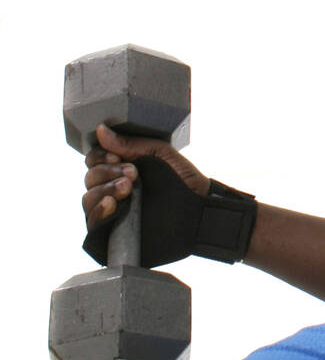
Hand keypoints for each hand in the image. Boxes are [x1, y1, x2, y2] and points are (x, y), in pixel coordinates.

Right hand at [82, 122, 209, 231]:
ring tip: (127, 188)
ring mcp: (113, 208)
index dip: (101, 156)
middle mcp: (113, 187)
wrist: (200, 207)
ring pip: (89, 198)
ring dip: (104, 189)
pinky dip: (98, 211)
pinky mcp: (114, 228)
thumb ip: (130, 144)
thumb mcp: (160, 153)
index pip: (94, 159)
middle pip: (90, 177)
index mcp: (121, 167)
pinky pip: (93, 221)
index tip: (117, 157)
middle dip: (107, 172)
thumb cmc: (183, 179)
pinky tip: (111, 203)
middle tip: (132, 173)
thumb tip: (101, 130)